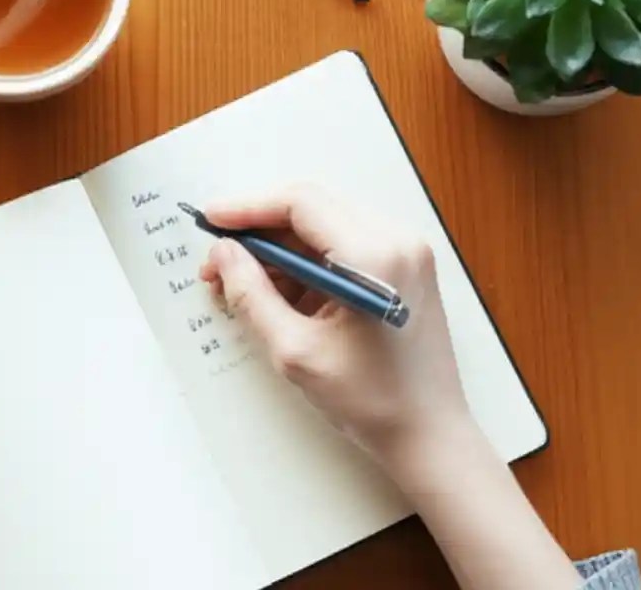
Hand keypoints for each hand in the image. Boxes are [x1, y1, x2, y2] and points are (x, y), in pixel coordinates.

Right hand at [199, 184, 473, 464]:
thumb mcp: (295, 351)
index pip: (300, 204)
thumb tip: (222, 254)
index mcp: (375, 256)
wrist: (430, 435)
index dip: (248, 208)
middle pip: (313, 208)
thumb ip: (252, 295)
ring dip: (282, 248)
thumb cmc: (371, 401)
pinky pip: (346, 246)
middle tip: (219, 259)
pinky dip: (309, 262)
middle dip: (260, 229)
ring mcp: (407, 252)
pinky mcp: (406, 268)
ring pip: (326, 226)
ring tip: (243, 282)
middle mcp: (397, 241)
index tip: (209, 221)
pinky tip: (280, 291)